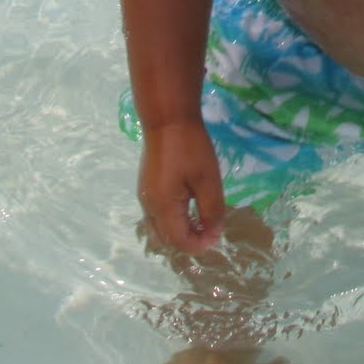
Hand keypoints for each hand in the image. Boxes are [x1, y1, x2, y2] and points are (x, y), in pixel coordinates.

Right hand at [138, 121, 226, 254]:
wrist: (167, 118)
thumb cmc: (190, 148)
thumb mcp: (208, 180)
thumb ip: (211, 211)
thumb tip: (214, 234)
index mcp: (162, 207)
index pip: (179, 241)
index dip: (200, 244)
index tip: (219, 234)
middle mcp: (149, 206)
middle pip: (166, 239)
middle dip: (189, 241)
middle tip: (211, 230)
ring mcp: (144, 196)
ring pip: (159, 228)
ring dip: (180, 231)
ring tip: (202, 221)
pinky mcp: (146, 186)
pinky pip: (156, 215)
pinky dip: (172, 221)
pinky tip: (188, 208)